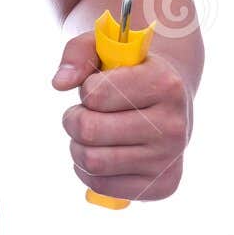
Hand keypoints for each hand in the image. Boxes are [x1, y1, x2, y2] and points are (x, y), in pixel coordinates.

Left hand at [51, 31, 191, 201]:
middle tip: (82, 113)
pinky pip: (100, 185)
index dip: (85, 90)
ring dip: (77, 146)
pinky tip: (102, 153)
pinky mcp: (162, 186)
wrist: (170, 102)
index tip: (96, 87)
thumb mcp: (107, 48)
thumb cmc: (131, 73)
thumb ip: (78, 53)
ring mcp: (169, 159)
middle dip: (73, 119)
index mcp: (165, 84)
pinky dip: (88, 170)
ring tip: (91, 133)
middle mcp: (174, 125)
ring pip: (91, 161)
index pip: (95, 94)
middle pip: (88, 130)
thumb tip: (60, 83)